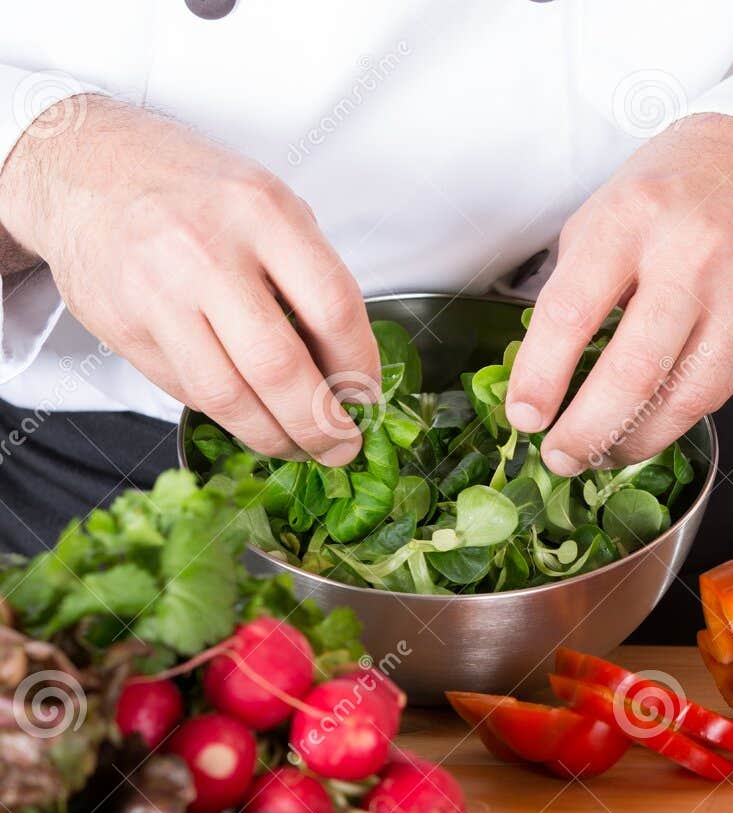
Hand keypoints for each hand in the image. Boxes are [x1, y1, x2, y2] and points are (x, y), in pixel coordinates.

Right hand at [0, 97, 375, 463]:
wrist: (85, 164)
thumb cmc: (194, 190)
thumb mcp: (267, 204)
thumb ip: (309, 277)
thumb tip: (348, 369)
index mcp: (261, 212)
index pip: (332, 308)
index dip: (359, 366)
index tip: (368, 395)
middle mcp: (206, 251)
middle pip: (279, 366)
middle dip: (320, 424)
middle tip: (341, 447)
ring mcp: (157, 292)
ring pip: (227, 396)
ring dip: (273, 436)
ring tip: (299, 447)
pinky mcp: (122, 326)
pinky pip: (186, 390)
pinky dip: (227, 414)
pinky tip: (250, 415)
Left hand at [507, 112, 732, 474]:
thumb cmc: (671, 192)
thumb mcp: (607, 213)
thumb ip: (576, 286)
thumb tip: (543, 376)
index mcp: (631, 218)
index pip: (574, 311)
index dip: (543, 375)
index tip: (524, 416)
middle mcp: (689, 256)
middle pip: (633, 371)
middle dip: (587, 429)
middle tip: (560, 457)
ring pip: (681, 397)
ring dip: (632, 442)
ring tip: (599, 456)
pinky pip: (714, 393)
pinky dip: (672, 424)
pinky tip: (644, 431)